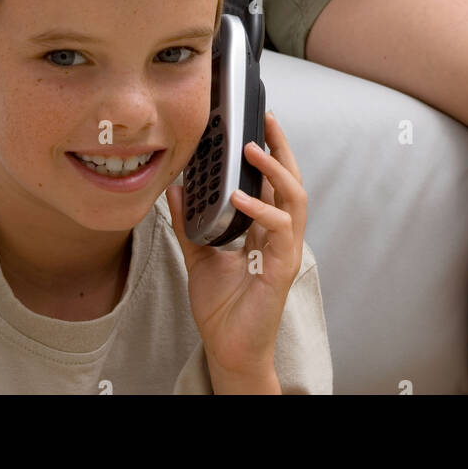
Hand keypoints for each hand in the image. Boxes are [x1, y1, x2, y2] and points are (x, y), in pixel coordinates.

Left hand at [165, 112, 306, 392]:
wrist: (228, 349)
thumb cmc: (221, 306)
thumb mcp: (197, 254)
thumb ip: (188, 222)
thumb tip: (173, 187)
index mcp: (264, 228)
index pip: (273, 181)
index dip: (270, 150)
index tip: (258, 121)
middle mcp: (280, 234)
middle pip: (292, 180)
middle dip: (282, 148)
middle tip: (266, 119)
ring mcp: (284, 250)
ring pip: (294, 199)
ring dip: (275, 171)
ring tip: (253, 150)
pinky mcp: (281, 268)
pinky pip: (280, 230)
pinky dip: (262, 210)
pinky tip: (240, 199)